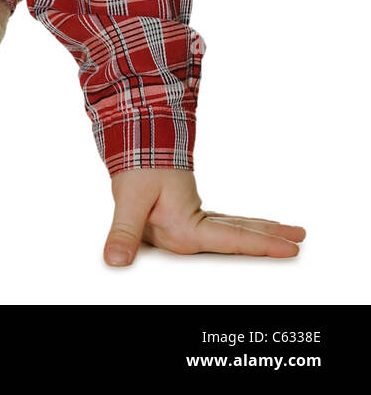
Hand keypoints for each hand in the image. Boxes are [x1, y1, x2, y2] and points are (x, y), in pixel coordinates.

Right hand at [104, 168, 305, 265]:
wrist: (128, 152)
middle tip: (299, 239)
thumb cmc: (132, 171)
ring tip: (291, 231)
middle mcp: (186, 237)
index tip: (290, 248)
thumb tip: (114, 261)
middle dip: (270, 240)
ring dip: (262, 231)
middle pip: (237, 241)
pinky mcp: (191, 218)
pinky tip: (260, 224)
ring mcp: (190, 229)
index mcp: (178, 234)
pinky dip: (246, 224)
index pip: (229, 242)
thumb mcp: (129, 200)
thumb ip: (124, 232)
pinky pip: (226, 224)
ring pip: (235, 231)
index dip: (261, 245)